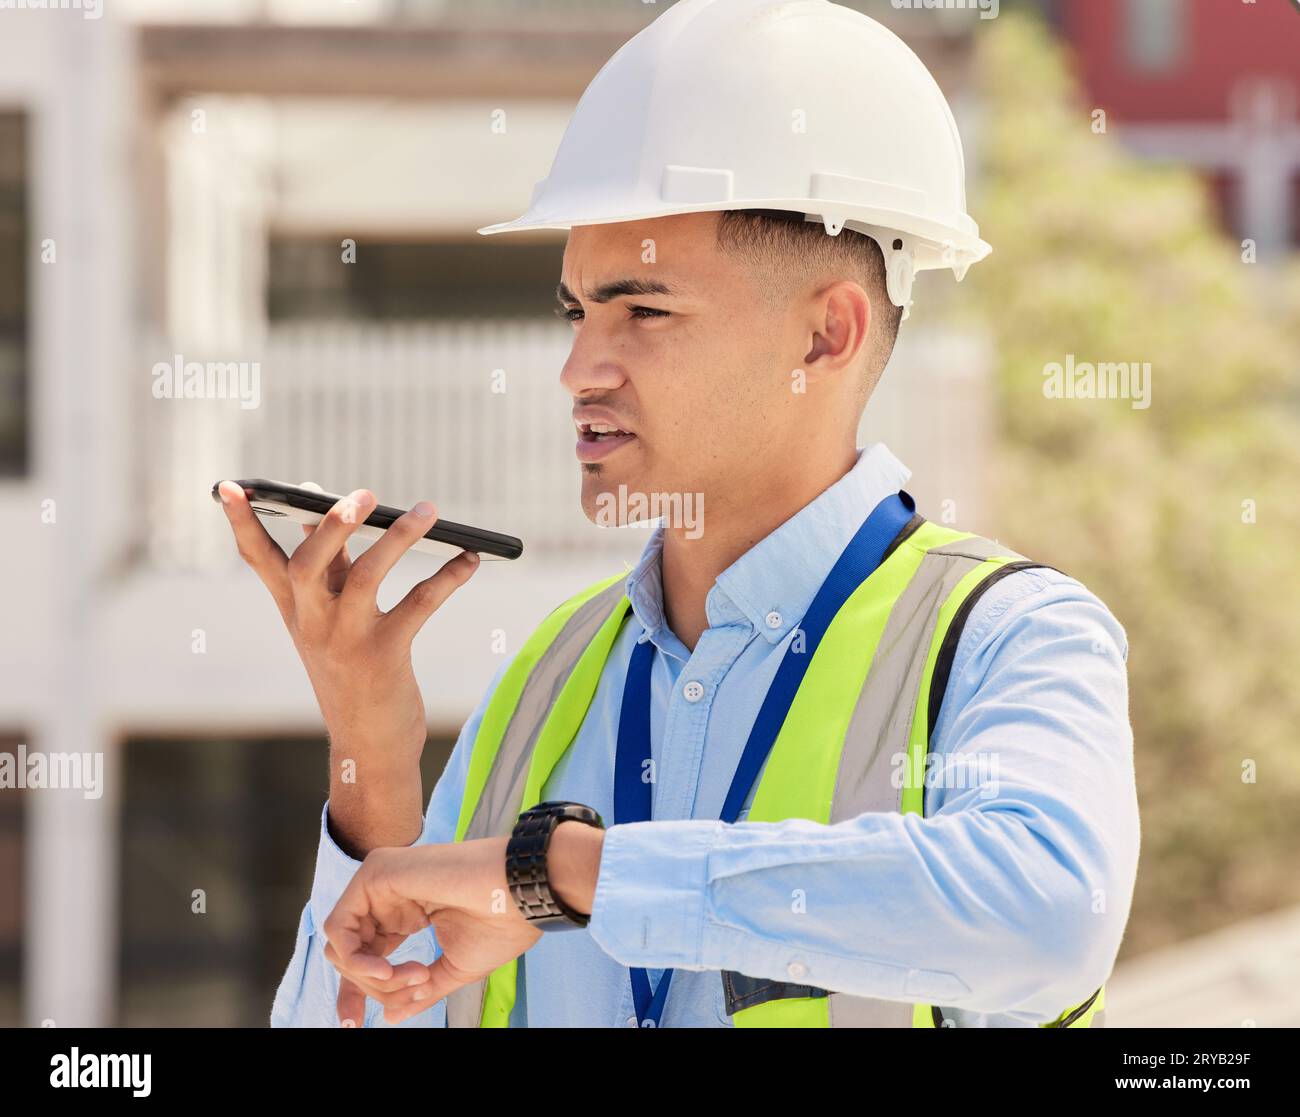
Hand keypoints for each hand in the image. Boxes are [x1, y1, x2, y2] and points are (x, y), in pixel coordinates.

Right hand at [216, 481, 479, 847]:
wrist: (367, 746)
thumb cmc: (350, 672)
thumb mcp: (326, 623)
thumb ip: (328, 571)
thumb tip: (328, 519)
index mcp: (293, 609)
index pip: (259, 560)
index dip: (242, 523)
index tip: (229, 486)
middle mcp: (312, 622)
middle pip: (309, 565)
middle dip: (334, 526)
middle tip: (363, 494)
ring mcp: (346, 640)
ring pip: (366, 577)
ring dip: (399, 538)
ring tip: (428, 510)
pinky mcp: (384, 656)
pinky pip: (418, 605)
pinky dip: (448, 577)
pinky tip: (470, 558)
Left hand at [321, 838, 541, 1025]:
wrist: (517, 894)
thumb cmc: (497, 925)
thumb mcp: (451, 969)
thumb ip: (419, 990)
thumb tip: (390, 1016)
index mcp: (405, 914)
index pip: (366, 955)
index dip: (357, 992)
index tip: (354, 1024)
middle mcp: (388, 897)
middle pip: (349, 952)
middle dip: (370, 987)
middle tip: (411, 991)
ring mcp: (381, 882)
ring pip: (341, 943)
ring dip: (368, 975)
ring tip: (411, 978)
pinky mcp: (375, 872)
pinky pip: (340, 928)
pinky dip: (357, 959)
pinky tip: (387, 970)